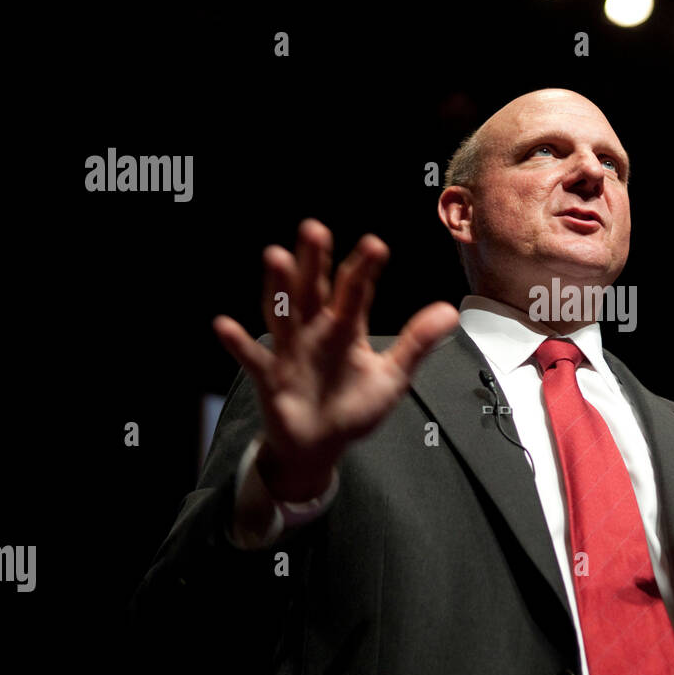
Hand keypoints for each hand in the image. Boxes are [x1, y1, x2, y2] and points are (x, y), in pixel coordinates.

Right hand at [213, 219, 458, 507]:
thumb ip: (417, 343)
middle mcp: (314, 330)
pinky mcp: (270, 377)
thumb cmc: (353, 406)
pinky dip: (239, 344)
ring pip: (283, 313)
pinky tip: (224, 325)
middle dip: (314, 261)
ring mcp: (290, 351)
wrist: (320, 445)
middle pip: (313, 289)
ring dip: (279, 287)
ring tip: (276, 256)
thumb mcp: (391, 377)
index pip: (355, 291)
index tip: (375, 245)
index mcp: (345, 327)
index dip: (364, 269)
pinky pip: (252, 359)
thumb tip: (450, 312)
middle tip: (315, 229)